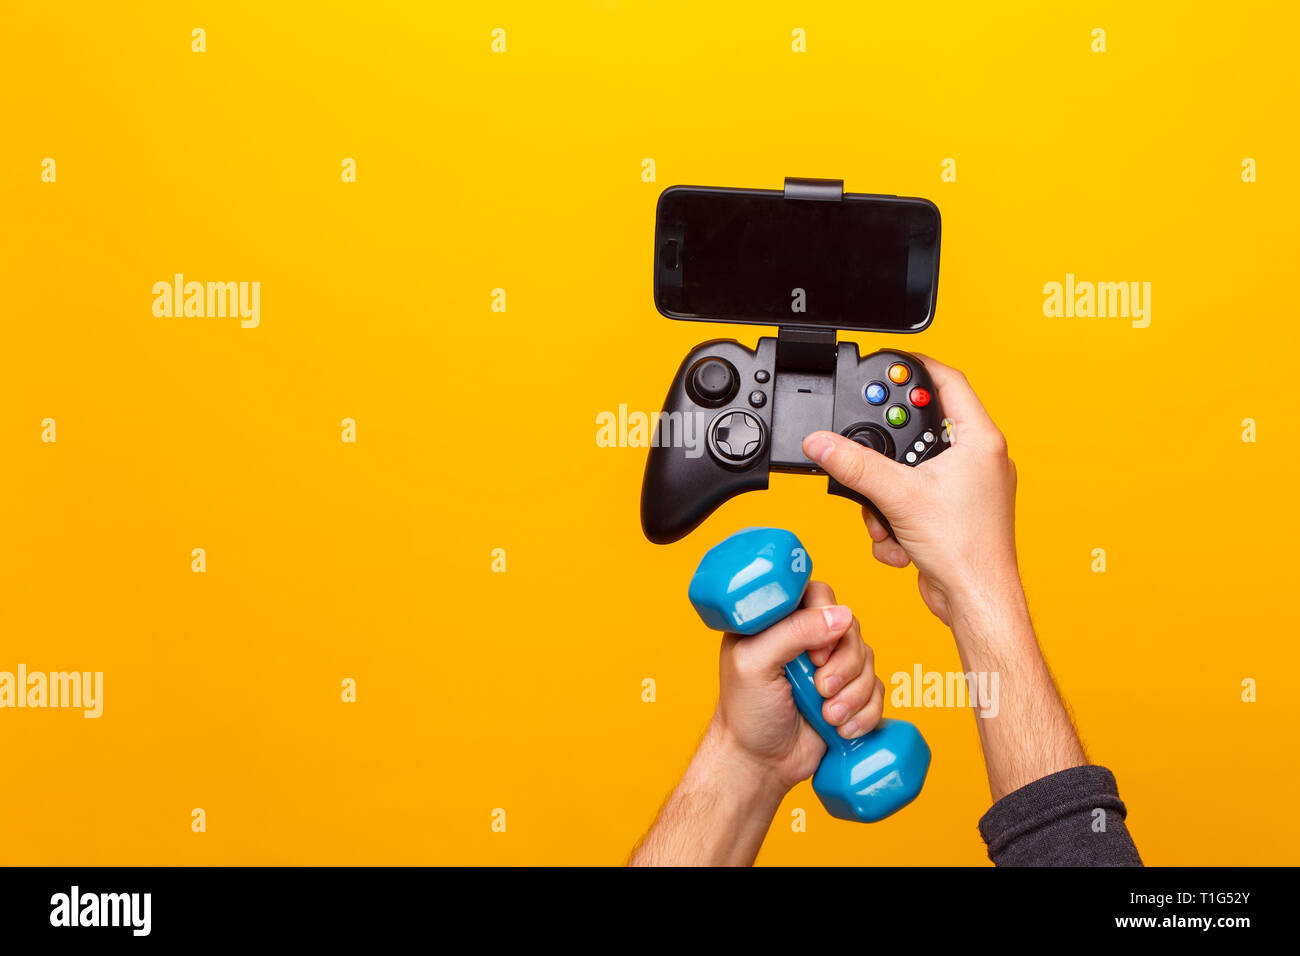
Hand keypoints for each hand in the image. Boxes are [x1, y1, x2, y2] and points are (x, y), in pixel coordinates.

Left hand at [712, 582, 885, 793]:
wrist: (761, 763)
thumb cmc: (746, 710)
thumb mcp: (755, 664)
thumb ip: (793, 632)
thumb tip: (841, 615)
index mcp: (779, 620)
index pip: (817, 594)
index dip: (825, 618)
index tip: (814, 655)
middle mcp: (807, 636)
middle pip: (850, 626)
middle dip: (843, 665)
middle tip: (820, 689)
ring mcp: (830, 664)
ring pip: (868, 659)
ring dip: (853, 693)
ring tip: (828, 716)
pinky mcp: (849, 692)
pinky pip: (878, 689)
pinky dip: (866, 712)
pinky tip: (843, 728)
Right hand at [802, 354, 1020, 626]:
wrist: (976, 603)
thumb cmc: (967, 552)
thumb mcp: (898, 497)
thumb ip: (855, 466)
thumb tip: (822, 443)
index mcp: (980, 441)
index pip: (948, 382)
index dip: (916, 367)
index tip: (888, 364)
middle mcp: (979, 460)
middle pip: (922, 430)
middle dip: (889, 452)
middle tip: (869, 449)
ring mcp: (968, 488)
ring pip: (912, 471)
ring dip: (888, 495)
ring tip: (887, 516)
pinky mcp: (954, 514)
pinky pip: (914, 499)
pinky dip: (897, 518)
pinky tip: (901, 539)